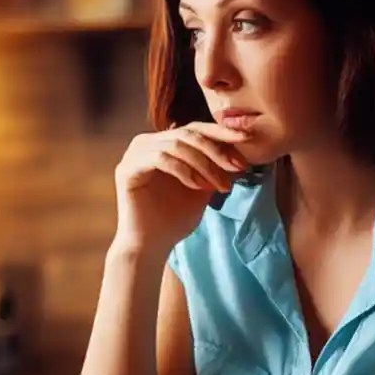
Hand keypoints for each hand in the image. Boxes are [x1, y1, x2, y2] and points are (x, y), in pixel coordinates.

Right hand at [112, 122, 250, 253]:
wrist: (152, 246)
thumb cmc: (174, 218)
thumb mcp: (204, 187)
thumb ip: (216, 166)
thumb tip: (242, 149)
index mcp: (163, 143)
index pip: (196, 129)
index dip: (222, 132)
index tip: (247, 139)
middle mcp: (146, 143)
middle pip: (188, 134)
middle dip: (217, 150)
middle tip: (237, 167)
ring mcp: (134, 154)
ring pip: (176, 144)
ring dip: (204, 164)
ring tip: (219, 185)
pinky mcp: (127, 168)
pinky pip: (160, 159)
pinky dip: (184, 171)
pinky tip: (197, 186)